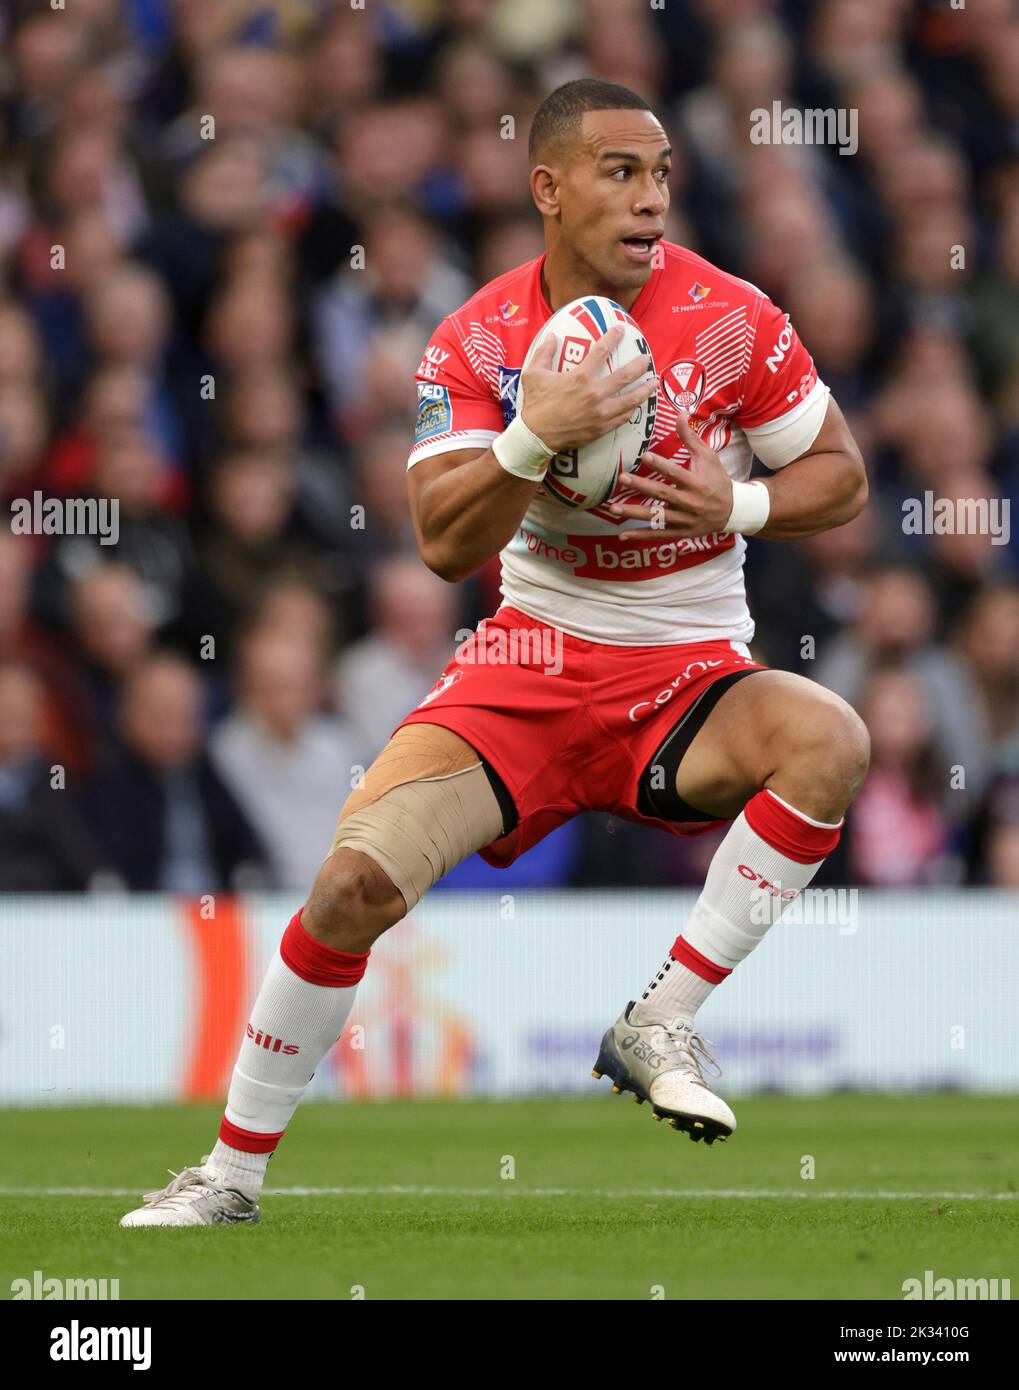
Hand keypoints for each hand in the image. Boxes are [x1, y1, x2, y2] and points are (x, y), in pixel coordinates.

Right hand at [519, 325, 655, 454]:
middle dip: (639, 365)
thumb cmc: (535, 405)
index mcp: (580, 377)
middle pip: (625, 375)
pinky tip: (637, 405)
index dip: (613, 337)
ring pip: (631, 399)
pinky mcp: (601, 428)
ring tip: (654, 382)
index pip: (601, 351)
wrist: (536, 437)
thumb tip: (552, 335)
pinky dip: (632, 410)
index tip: (621, 329)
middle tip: (646, 358)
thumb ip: (544, 352)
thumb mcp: (533, 374)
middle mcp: (594, 393)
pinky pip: (623, 418)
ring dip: (645, 389)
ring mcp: (600, 413)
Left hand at [606, 410, 734, 539]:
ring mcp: (684, 520)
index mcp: (697, 483)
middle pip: (662, 494)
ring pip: (656, 517)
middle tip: (622, 478)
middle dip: (641, 486)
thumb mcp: (708, 457)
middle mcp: (690, 503)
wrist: (732, 511)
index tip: (644, 456)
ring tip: (613, 508)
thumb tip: (680, 412)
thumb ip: (691, 437)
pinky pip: (657, 535)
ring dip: (634, 513)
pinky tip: (622, 535)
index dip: (661, 465)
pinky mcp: (680, 532)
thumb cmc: (717, 480)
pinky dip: (640, 536)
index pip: (676, 473)